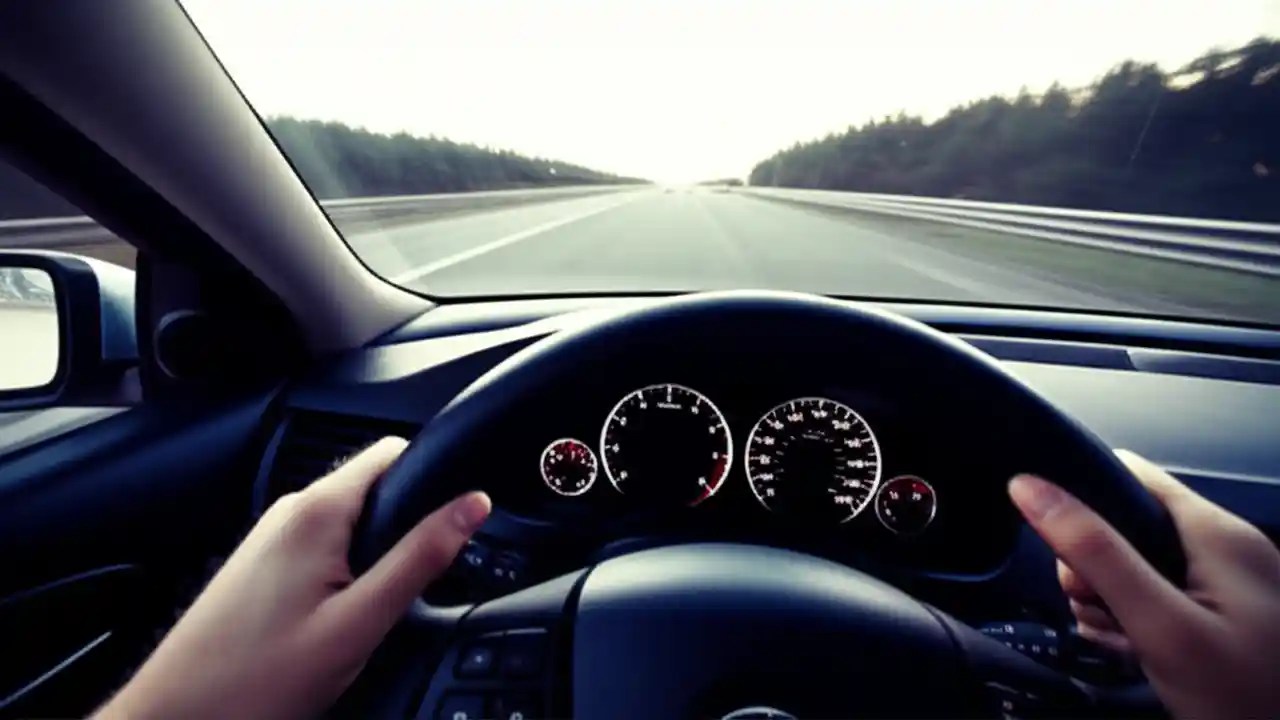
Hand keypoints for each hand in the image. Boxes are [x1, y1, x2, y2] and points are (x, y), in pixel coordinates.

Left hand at [96, 437, 490, 719]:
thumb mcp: (359, 621)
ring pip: (349, 521)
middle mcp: (289, 512)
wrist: (177, 717)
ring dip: (377, 553)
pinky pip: (323, 547)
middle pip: (374, 487)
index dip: (435, 475)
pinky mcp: (262, 565)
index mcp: (316, 510)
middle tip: (420, 581)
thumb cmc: (256, 679)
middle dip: (407, 524)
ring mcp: (271, 537)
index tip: (460, 515)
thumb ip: (420, 558)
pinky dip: (347, 571)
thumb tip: (472, 506)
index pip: (392, 451)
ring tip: (378, 608)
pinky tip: (343, 618)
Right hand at [1008, 450, 1279, 719]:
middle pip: (1123, 525)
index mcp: (1215, 530)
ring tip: (1123, 640)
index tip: (1063, 550)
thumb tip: (1030, 488)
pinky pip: (1157, 598)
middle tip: (1101, 612)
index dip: (1082, 499)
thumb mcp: (1160, 625)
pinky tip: (1136, 652)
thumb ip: (1096, 554)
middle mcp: (1222, 547)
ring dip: (1108, 602)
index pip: (1128, 474)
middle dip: (1093, 569)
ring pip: (1133, 567)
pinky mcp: (1219, 616)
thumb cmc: (1244, 697)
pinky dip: (1134, 622)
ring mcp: (1223, 584)